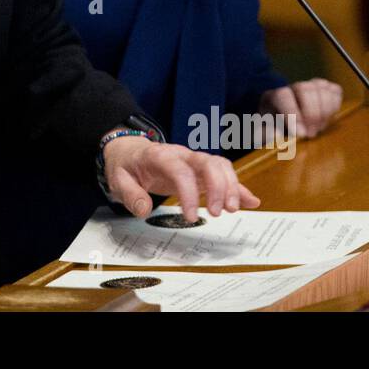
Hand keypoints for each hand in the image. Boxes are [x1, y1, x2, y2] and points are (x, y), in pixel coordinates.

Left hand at [101, 134, 259, 221]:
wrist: (129, 151)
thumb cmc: (126, 166)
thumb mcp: (118, 180)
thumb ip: (130, 194)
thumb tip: (145, 209)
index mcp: (159, 156)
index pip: (180, 170)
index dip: (189, 193)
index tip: (191, 217)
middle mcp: (181, 155)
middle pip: (207, 162)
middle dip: (218, 187)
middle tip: (217, 213)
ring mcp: (193, 161)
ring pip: (220, 165)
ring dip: (230, 186)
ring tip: (231, 210)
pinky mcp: (201, 171)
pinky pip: (224, 173)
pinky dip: (238, 187)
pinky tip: (251, 201)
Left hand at [259, 78, 342, 137]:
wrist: (287, 126)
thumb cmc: (275, 131)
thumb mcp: (265, 135)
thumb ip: (266, 135)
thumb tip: (276, 135)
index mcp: (272, 97)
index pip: (282, 96)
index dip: (292, 114)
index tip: (300, 134)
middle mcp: (291, 88)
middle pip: (303, 89)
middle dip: (310, 114)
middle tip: (311, 135)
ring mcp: (310, 86)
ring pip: (320, 88)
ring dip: (323, 112)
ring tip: (318, 129)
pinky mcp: (326, 89)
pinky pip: (335, 91)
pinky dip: (334, 107)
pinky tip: (326, 120)